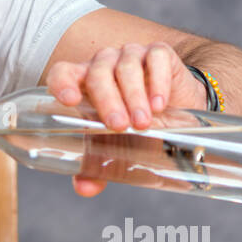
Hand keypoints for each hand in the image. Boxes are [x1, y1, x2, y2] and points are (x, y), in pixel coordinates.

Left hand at [44, 42, 206, 197]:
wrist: (179, 108)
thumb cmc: (135, 123)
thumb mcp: (115, 144)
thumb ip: (96, 164)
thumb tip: (84, 188)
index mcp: (84, 83)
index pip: (63, 72)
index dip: (62, 83)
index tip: (70, 101)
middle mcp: (104, 64)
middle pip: (98, 74)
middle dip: (107, 100)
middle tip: (119, 126)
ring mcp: (131, 55)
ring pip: (126, 67)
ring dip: (133, 96)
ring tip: (142, 123)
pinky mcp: (159, 53)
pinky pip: (155, 58)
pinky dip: (157, 81)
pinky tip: (160, 104)